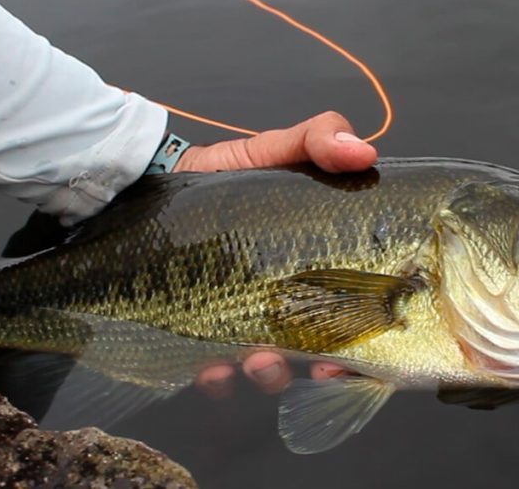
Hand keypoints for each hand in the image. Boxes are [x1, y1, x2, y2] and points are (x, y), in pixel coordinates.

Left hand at [175, 111, 375, 395]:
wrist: (150, 184)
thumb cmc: (222, 173)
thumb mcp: (275, 148)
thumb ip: (318, 139)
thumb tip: (364, 152)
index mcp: (317, 266)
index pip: (357, 309)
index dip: (368, 335)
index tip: (367, 349)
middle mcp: (286, 301)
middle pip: (320, 350)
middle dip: (323, 366)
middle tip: (320, 367)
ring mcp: (242, 323)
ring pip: (268, 369)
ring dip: (270, 375)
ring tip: (257, 360)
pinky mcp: (197, 338)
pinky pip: (213, 374)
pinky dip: (217, 379)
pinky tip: (210, 368)